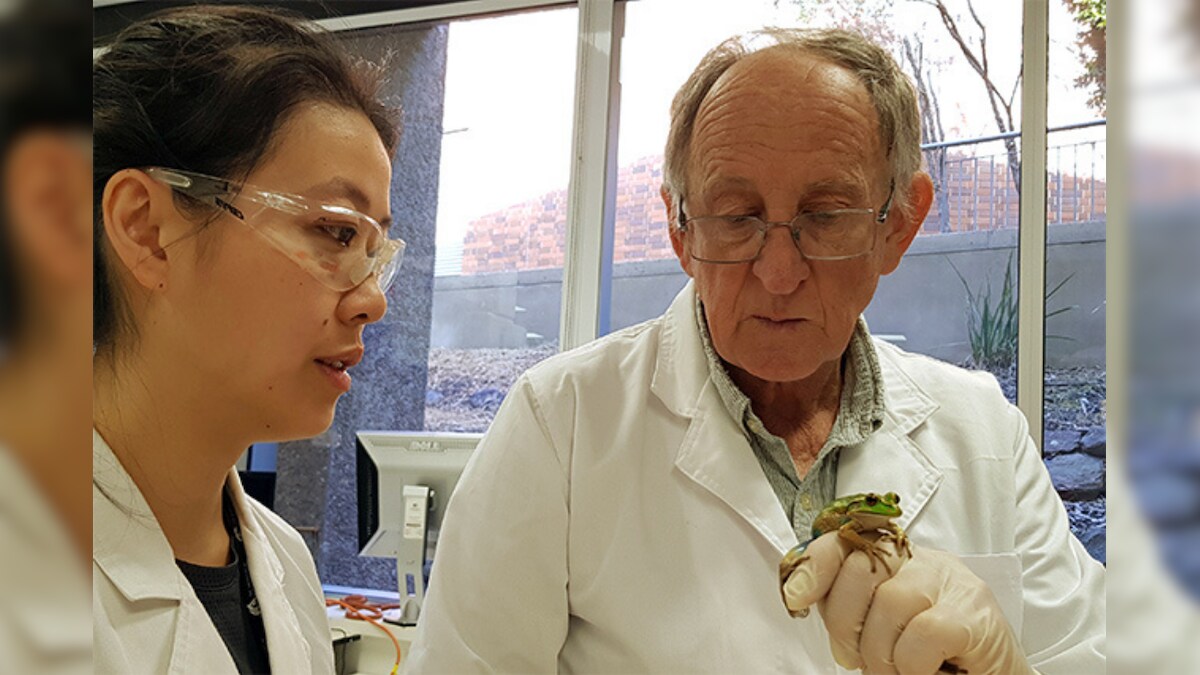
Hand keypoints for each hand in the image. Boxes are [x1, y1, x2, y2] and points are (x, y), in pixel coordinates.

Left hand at [782, 534, 1033, 673]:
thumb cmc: (937, 659)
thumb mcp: (883, 630)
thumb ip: (851, 611)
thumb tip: (802, 599)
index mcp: (899, 562)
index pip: (847, 541)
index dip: (816, 564)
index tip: (796, 598)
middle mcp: (926, 562)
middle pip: (861, 570)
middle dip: (847, 624)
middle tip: (860, 660)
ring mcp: (954, 583)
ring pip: (890, 604)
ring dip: (882, 655)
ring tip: (899, 673)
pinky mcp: (975, 613)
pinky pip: (922, 634)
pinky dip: (913, 665)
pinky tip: (927, 672)